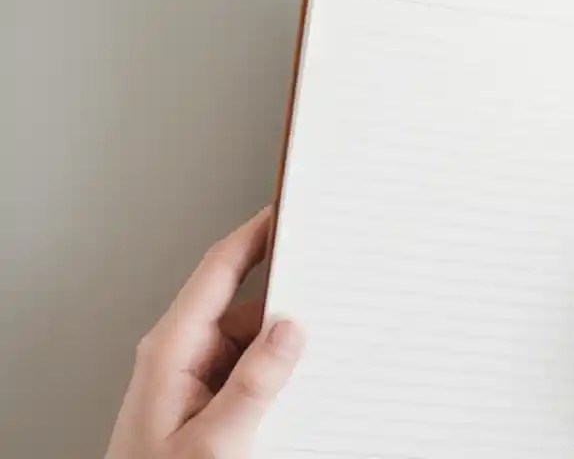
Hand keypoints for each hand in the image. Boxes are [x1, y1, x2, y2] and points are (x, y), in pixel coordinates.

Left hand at [105, 207, 304, 458]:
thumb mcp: (214, 440)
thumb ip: (254, 384)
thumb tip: (290, 329)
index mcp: (171, 349)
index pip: (218, 270)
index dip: (255, 234)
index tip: (288, 212)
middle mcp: (180, 355)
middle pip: (244, 305)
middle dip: (287, 301)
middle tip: (328, 290)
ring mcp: (193, 377)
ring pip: (252, 341)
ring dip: (284, 349)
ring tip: (317, 362)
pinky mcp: (206, 399)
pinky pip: (249, 370)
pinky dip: (277, 372)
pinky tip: (298, 388)